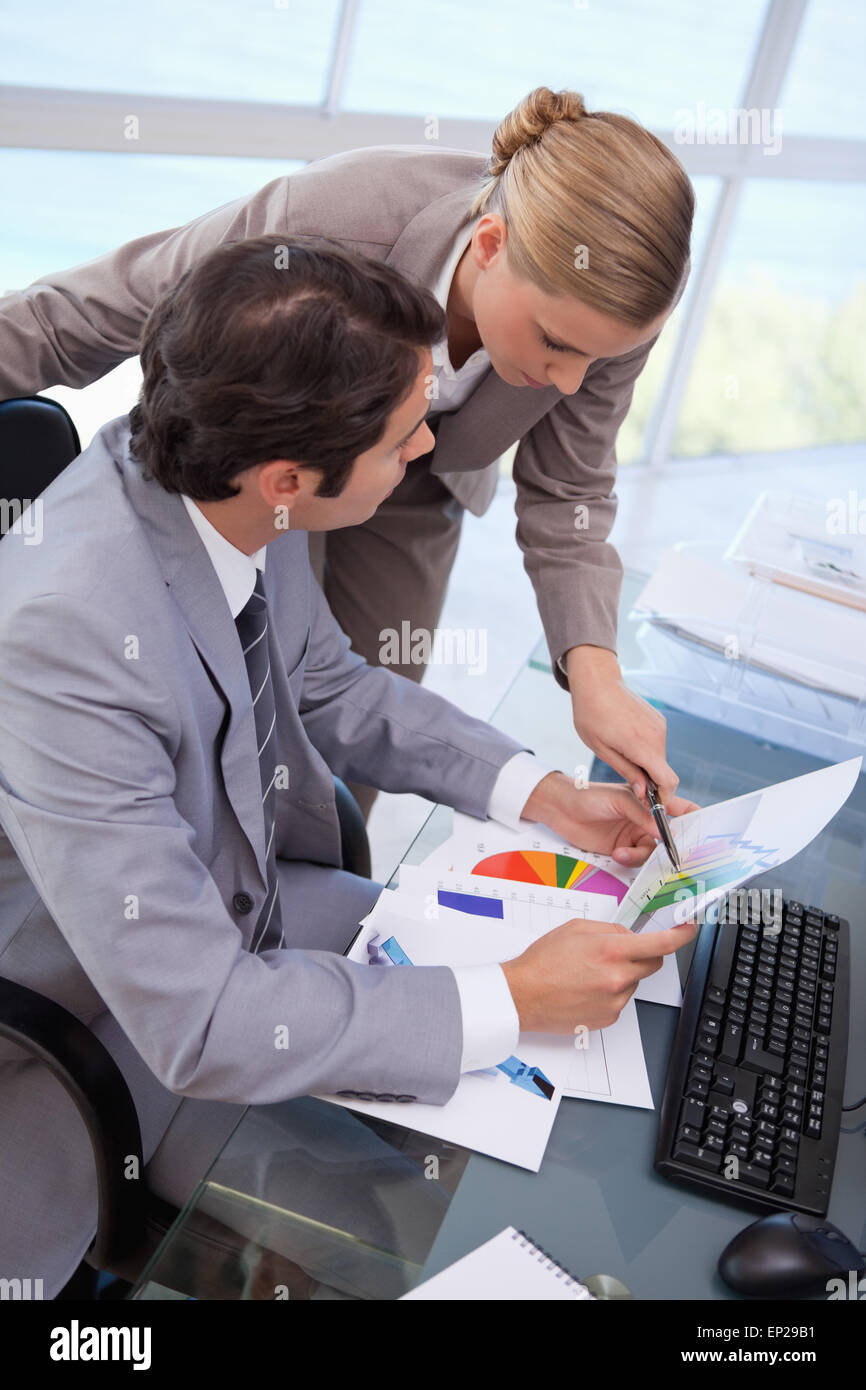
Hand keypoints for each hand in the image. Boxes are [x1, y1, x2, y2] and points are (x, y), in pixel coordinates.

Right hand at [501, 916, 698, 1032]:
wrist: (522, 996)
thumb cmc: (542, 962)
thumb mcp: (575, 929)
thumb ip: (608, 929)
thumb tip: (628, 935)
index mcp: (611, 951)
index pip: (661, 944)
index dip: (681, 936)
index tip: (690, 930)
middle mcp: (617, 977)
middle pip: (653, 964)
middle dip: (645, 954)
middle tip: (621, 952)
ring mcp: (615, 1000)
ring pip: (634, 982)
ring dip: (622, 974)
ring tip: (589, 973)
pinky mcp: (609, 1018)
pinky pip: (621, 1000)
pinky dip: (610, 992)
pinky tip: (586, 988)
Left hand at [519, 772, 699, 867]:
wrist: (562, 810)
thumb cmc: (589, 795)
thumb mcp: (619, 800)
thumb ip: (643, 815)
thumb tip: (664, 832)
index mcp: (650, 800)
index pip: (679, 807)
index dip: (694, 817)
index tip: (703, 829)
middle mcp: (645, 819)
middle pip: (669, 835)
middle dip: (671, 846)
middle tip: (672, 855)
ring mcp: (634, 834)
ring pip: (652, 851)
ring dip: (640, 855)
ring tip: (622, 852)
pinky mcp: (622, 849)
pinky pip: (635, 859)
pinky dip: (629, 859)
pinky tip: (617, 853)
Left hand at [565, 645, 677, 804]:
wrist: (597, 682)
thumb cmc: (591, 714)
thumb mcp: (601, 749)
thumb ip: (626, 771)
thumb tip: (643, 792)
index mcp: (641, 745)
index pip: (668, 781)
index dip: (663, 796)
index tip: (651, 803)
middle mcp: (657, 735)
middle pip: (663, 770)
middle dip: (650, 780)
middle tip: (628, 780)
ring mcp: (660, 726)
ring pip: (659, 757)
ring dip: (646, 763)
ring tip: (621, 753)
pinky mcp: (659, 719)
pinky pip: (657, 743)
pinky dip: (646, 749)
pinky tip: (626, 740)